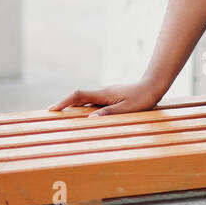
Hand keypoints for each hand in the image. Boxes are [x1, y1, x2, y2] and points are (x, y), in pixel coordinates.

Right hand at [47, 79, 164, 116]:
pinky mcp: (112, 98)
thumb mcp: (127, 109)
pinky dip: (87, 110)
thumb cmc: (143, 98)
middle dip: (65, 105)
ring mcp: (107, 95)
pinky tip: (86, 119)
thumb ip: (109, 113)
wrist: (154, 85)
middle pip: (79, 98)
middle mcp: (103, 93)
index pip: (78, 95)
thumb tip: (90, 119)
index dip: (64, 102)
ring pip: (87, 102)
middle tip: (51, 115)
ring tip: (64, 120)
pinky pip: (95, 104)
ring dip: (76, 109)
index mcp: (104, 94)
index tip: (52, 109)